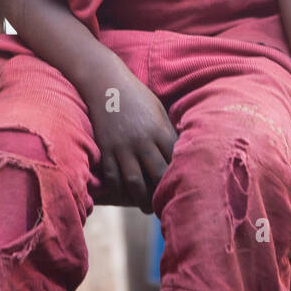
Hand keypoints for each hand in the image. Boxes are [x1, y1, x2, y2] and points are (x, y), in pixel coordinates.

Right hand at [86, 71, 176, 213]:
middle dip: (163, 193)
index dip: (179, 177)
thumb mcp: (158, 111)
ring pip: (135, 182)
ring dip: (142, 199)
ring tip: (147, 207)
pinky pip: (113, 177)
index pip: (174, 161)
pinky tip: (125, 196)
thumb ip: (166, 133)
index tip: (183, 188)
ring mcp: (122, 147)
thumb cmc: (137, 96)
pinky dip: (119, 190)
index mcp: (159, 130)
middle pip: (157, 175)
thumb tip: (178, 155)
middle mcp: (142, 141)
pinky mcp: (106, 149)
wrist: (106, 83)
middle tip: (168, 205)